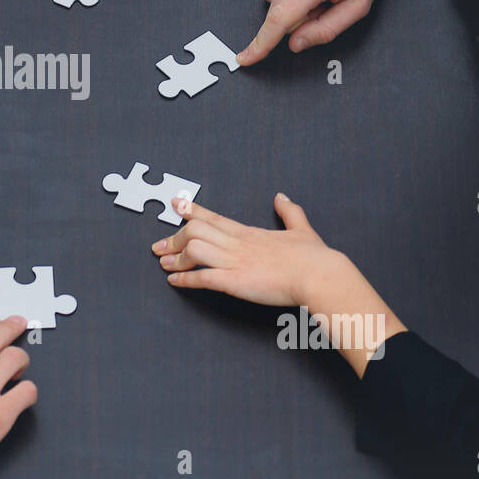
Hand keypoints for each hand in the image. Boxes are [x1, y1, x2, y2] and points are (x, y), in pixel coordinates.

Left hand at [152, 193, 347, 305]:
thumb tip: (282, 197)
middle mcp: (237, 244)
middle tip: (158, 245)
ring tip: (164, 264)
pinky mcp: (235, 281)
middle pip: (195, 231)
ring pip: (194, 250)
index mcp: (249, 232)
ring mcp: (235, 261)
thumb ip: (290, 212)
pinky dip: (185, 279)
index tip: (176, 205)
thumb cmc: (314, 258)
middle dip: (173, 238)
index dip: (191, 211)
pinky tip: (175, 281)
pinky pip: (202, 277)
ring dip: (176, 258)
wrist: (319, 275)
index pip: (213, 217)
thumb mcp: (301, 229)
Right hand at [239, 0, 399, 64]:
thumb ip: (327, 29)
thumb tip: (295, 43)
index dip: (262, 44)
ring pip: (275, 1)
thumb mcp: (360, 2)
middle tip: (325, 2)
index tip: (245, 58)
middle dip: (298, 18)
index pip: (281, 20)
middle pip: (277, 13)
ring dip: (294, 1)